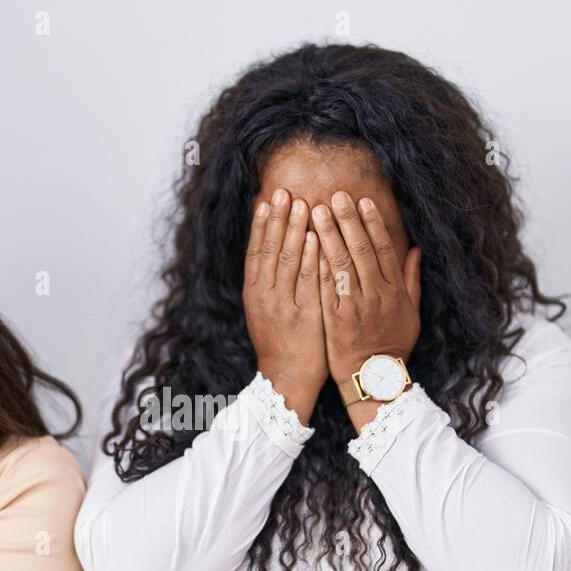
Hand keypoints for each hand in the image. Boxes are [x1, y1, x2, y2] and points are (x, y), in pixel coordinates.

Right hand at [243, 187, 326, 421]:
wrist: (286, 379)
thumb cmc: (279, 343)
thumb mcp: (264, 311)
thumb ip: (266, 283)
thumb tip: (270, 251)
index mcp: (254, 293)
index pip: (255, 252)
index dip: (261, 225)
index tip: (266, 200)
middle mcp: (265, 296)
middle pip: (269, 250)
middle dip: (277, 219)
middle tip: (284, 192)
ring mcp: (284, 305)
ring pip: (286, 261)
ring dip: (294, 230)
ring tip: (302, 204)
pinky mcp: (304, 315)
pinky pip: (307, 281)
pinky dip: (310, 257)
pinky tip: (315, 237)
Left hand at [311, 191, 421, 385]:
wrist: (374, 378)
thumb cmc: (393, 345)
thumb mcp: (411, 312)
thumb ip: (411, 279)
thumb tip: (415, 249)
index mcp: (394, 292)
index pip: (383, 250)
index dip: (373, 224)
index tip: (363, 201)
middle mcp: (375, 296)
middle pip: (361, 251)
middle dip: (348, 221)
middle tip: (336, 196)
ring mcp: (353, 307)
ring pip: (341, 265)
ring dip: (329, 236)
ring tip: (316, 211)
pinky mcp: (334, 319)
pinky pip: (325, 287)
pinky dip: (317, 264)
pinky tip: (307, 245)